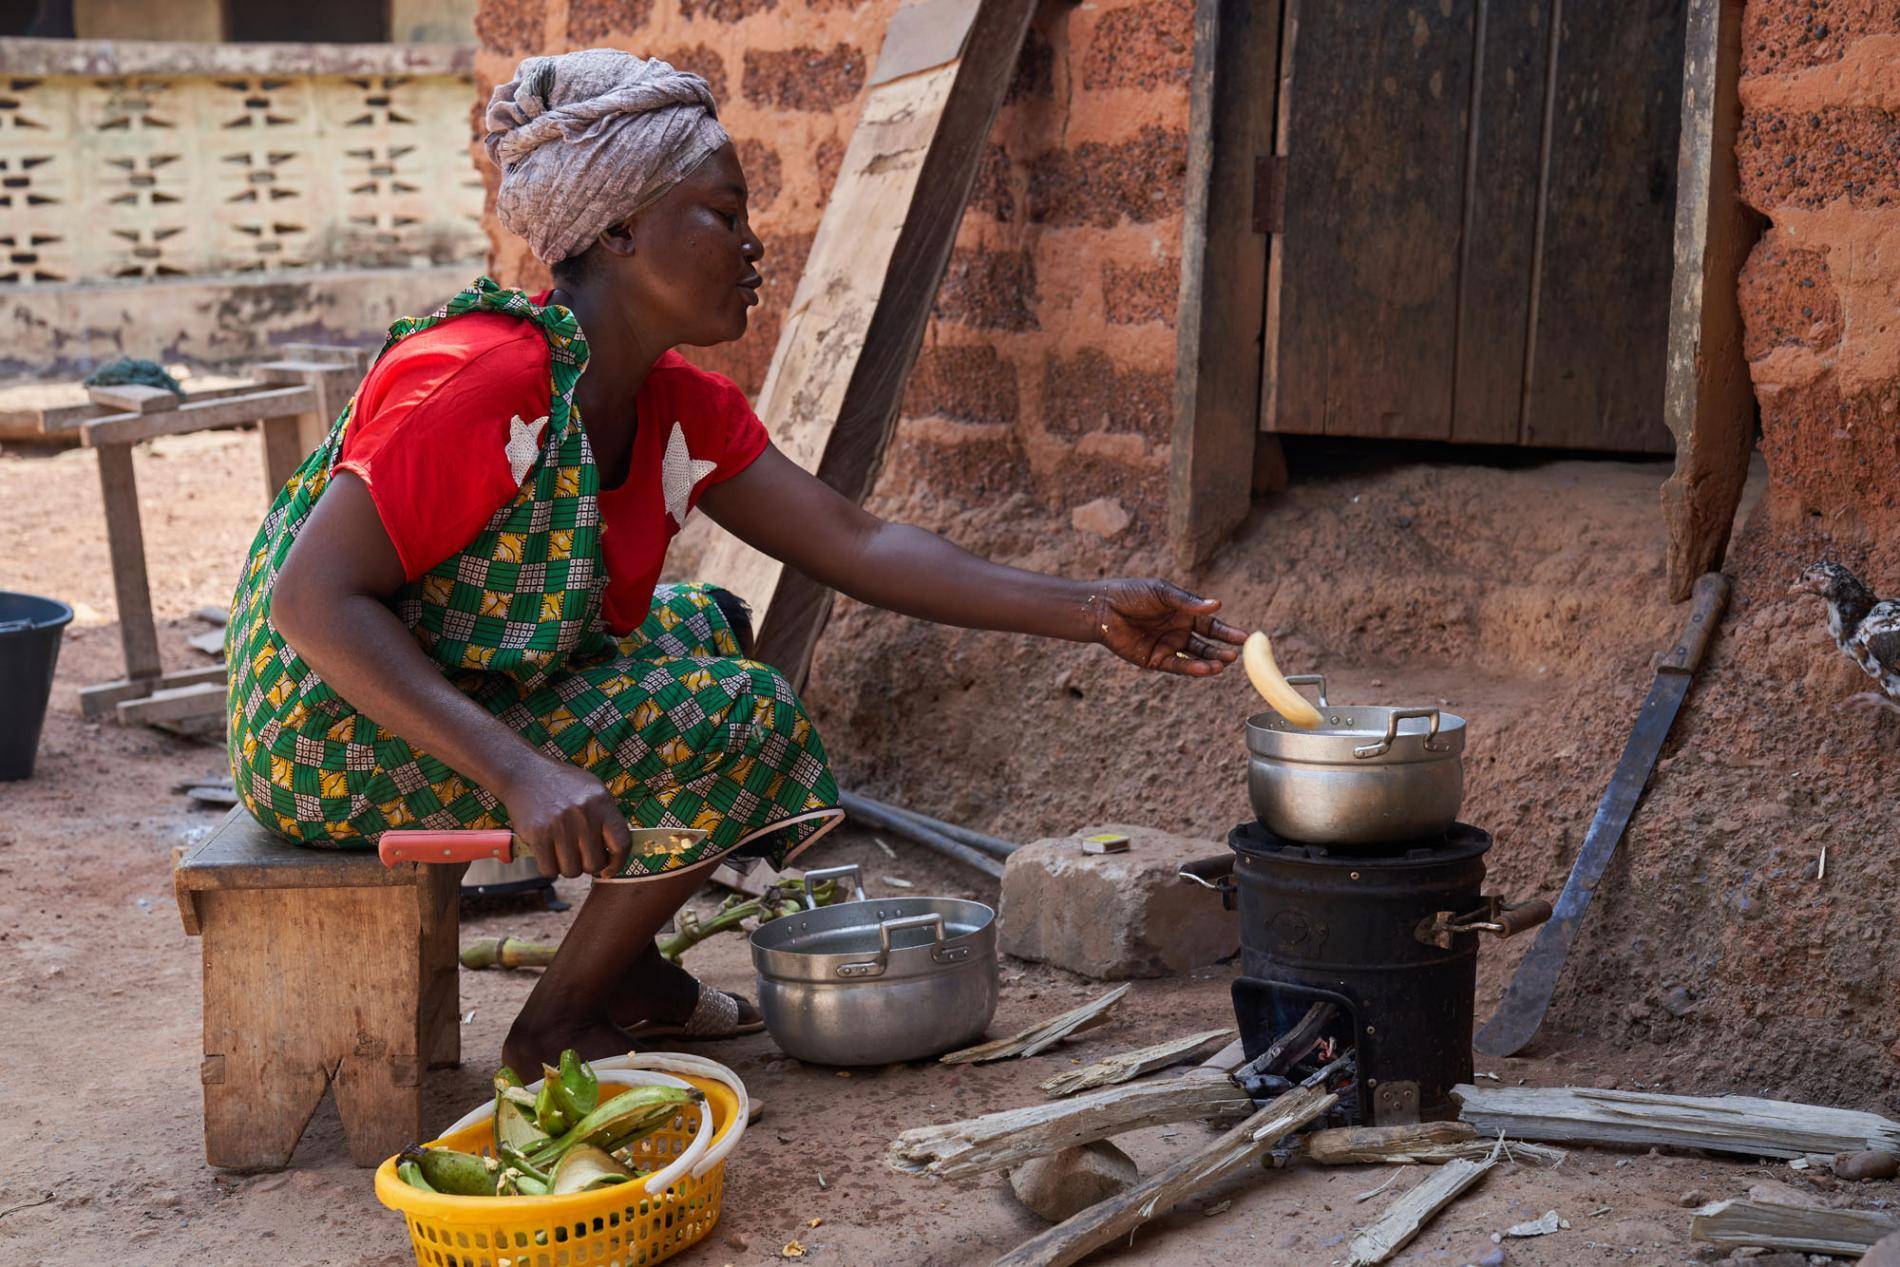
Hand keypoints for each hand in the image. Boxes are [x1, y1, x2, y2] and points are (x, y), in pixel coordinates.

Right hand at [494, 754, 631, 878]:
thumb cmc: (561, 785)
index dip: (617, 863)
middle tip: (578, 855)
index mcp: (602, 803)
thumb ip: (606, 818)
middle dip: (587, 865)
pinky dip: (548, 867)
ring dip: (566, 866)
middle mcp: (584, 814)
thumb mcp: (592, 790)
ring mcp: (560, 825)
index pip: (622, 844)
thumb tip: (616, 853)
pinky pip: (549, 869)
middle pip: (595, 863)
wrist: (524, 772)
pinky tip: (546, 852)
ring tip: (561, 851)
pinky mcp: (538, 834)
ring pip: (572, 870)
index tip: (609, 869)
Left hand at [1089, 578, 1246, 676]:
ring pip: (1195, 657)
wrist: (1102, 607)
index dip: (1228, 632)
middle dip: (1222, 650)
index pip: (1211, 626)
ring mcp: (1168, 646)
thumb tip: (1217, 605)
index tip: (1246, 638)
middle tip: (1236, 654)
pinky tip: (1206, 668)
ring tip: (1223, 664)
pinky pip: (1177, 665)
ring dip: (1210, 661)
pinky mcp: (1154, 660)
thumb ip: (1189, 602)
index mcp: (1184, 613)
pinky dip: (1192, 668)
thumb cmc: (1132, 593)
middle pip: (1207, 644)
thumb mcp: (1163, 593)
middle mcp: (1178, 631)